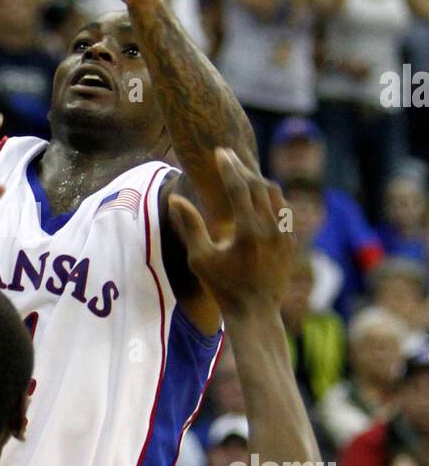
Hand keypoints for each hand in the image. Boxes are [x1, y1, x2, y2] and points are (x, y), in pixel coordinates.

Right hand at [167, 149, 294, 311]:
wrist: (256, 313)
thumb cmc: (223, 288)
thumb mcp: (200, 259)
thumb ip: (191, 226)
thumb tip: (175, 198)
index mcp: (248, 230)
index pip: (239, 188)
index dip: (228, 167)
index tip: (220, 152)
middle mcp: (271, 228)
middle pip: (259, 186)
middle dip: (244, 168)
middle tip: (231, 156)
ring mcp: (285, 234)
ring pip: (276, 194)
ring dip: (259, 180)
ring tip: (245, 172)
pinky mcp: (291, 241)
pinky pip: (284, 209)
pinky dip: (271, 197)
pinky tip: (261, 196)